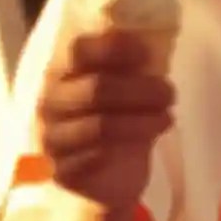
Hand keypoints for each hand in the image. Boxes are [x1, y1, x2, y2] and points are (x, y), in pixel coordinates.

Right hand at [37, 30, 174, 209]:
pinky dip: (125, 148)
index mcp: (64, 70)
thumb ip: (134, 66)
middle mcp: (51, 100)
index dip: (114, 48)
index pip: (80, 50)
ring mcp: (52, 137)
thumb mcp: (128, 86)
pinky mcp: (61, 170)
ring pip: (101, 126)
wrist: (109, 175)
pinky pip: (95, 158)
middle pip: (97, 88)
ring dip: (142, 121)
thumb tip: (155, 44)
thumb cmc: (119, 118)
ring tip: (167, 118)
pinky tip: (145, 144)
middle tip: (169, 93)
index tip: (147, 54)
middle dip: (140, 89)